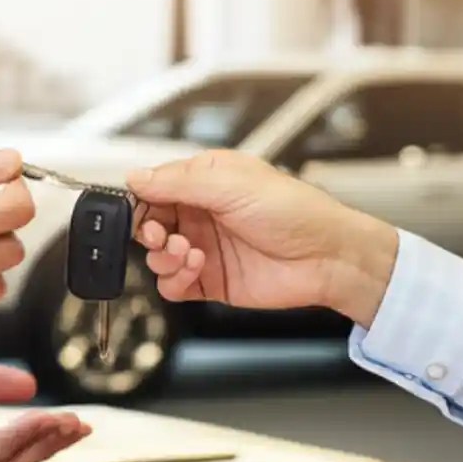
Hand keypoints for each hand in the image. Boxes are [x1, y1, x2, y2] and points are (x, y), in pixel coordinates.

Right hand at [127, 150, 399, 327]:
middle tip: (162, 235)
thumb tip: (136, 177)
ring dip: (163, 256)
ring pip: (157, 256)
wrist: (327, 257)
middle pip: (150, 224)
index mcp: (205, 181)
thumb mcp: (232, 183)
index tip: (139, 211)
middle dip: (148, 231)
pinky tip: (195, 269)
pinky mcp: (210, 281)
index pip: (154, 188)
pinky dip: (174, 280)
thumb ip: (179, 181)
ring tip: (187, 251)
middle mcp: (201, 214)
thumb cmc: (295, 211)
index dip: (141, 201)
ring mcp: (204, 248)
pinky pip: (173, 285)